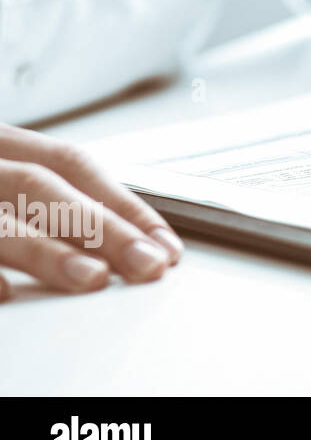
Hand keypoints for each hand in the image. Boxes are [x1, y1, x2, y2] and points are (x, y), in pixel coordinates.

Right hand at [0, 124, 182, 298]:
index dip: (124, 204)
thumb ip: (49, 197)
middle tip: (147, 264)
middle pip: (42, 186)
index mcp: (2, 145)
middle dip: (102, 226)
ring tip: (93, 278)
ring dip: (49, 251)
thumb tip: (126, 242)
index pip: (74, 164)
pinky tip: (9, 294)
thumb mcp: (6, 175)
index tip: (165, 245)